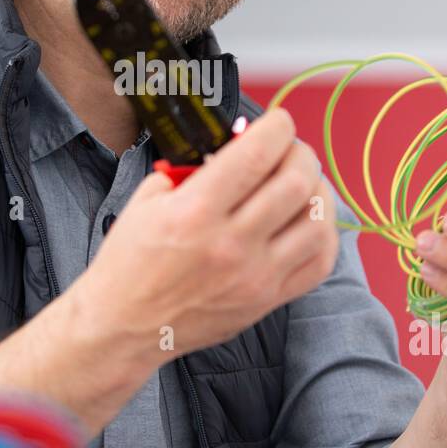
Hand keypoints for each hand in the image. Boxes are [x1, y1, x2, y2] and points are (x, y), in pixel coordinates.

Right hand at [70, 107, 339, 361]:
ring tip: (302, 183)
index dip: (277, 127)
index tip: (278, 121)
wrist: (123, 326)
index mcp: (195, 212)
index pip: (257, 155)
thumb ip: (191, 169)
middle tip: (289, 149)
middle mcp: (230, 244)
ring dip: (316, 191)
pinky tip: (309, 220)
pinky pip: (319, 263)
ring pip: (317, 222)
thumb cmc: (129, 262)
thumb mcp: (147, 201)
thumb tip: (233, 145)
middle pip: (296, 183)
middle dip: (300, 153)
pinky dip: (323, 234)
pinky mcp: (266, 300)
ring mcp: (254, 276)